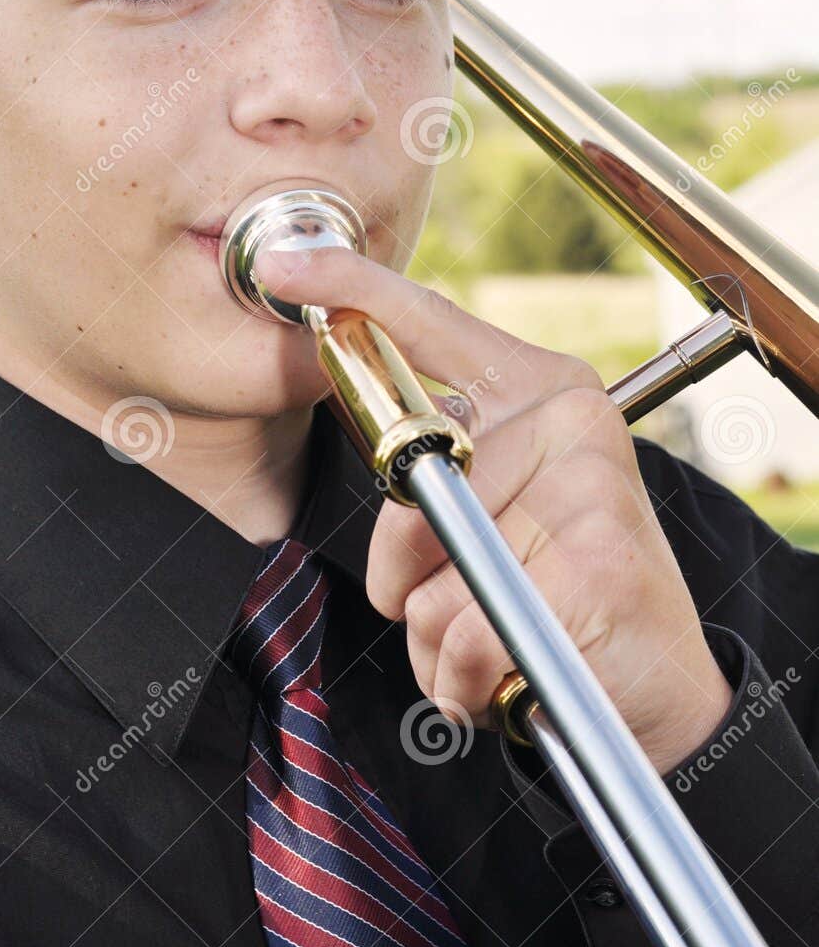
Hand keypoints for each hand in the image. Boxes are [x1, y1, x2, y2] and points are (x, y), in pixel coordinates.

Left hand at [255, 244, 733, 775]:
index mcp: (541, 389)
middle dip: (404, 574)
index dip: (350, 286)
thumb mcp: (494, 520)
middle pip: (406, 489)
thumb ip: (432, 484)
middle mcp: (570, 419)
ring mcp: (589, 487)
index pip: (431, 320)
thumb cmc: (564, 594)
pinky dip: (466, 682)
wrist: (664, 684)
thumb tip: (389, 514)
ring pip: (428, 582)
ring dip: (437, 644)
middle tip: (463, 603)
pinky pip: (465, 637)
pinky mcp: (597, 565)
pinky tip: (511, 678)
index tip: (282, 263)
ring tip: (498, 645)